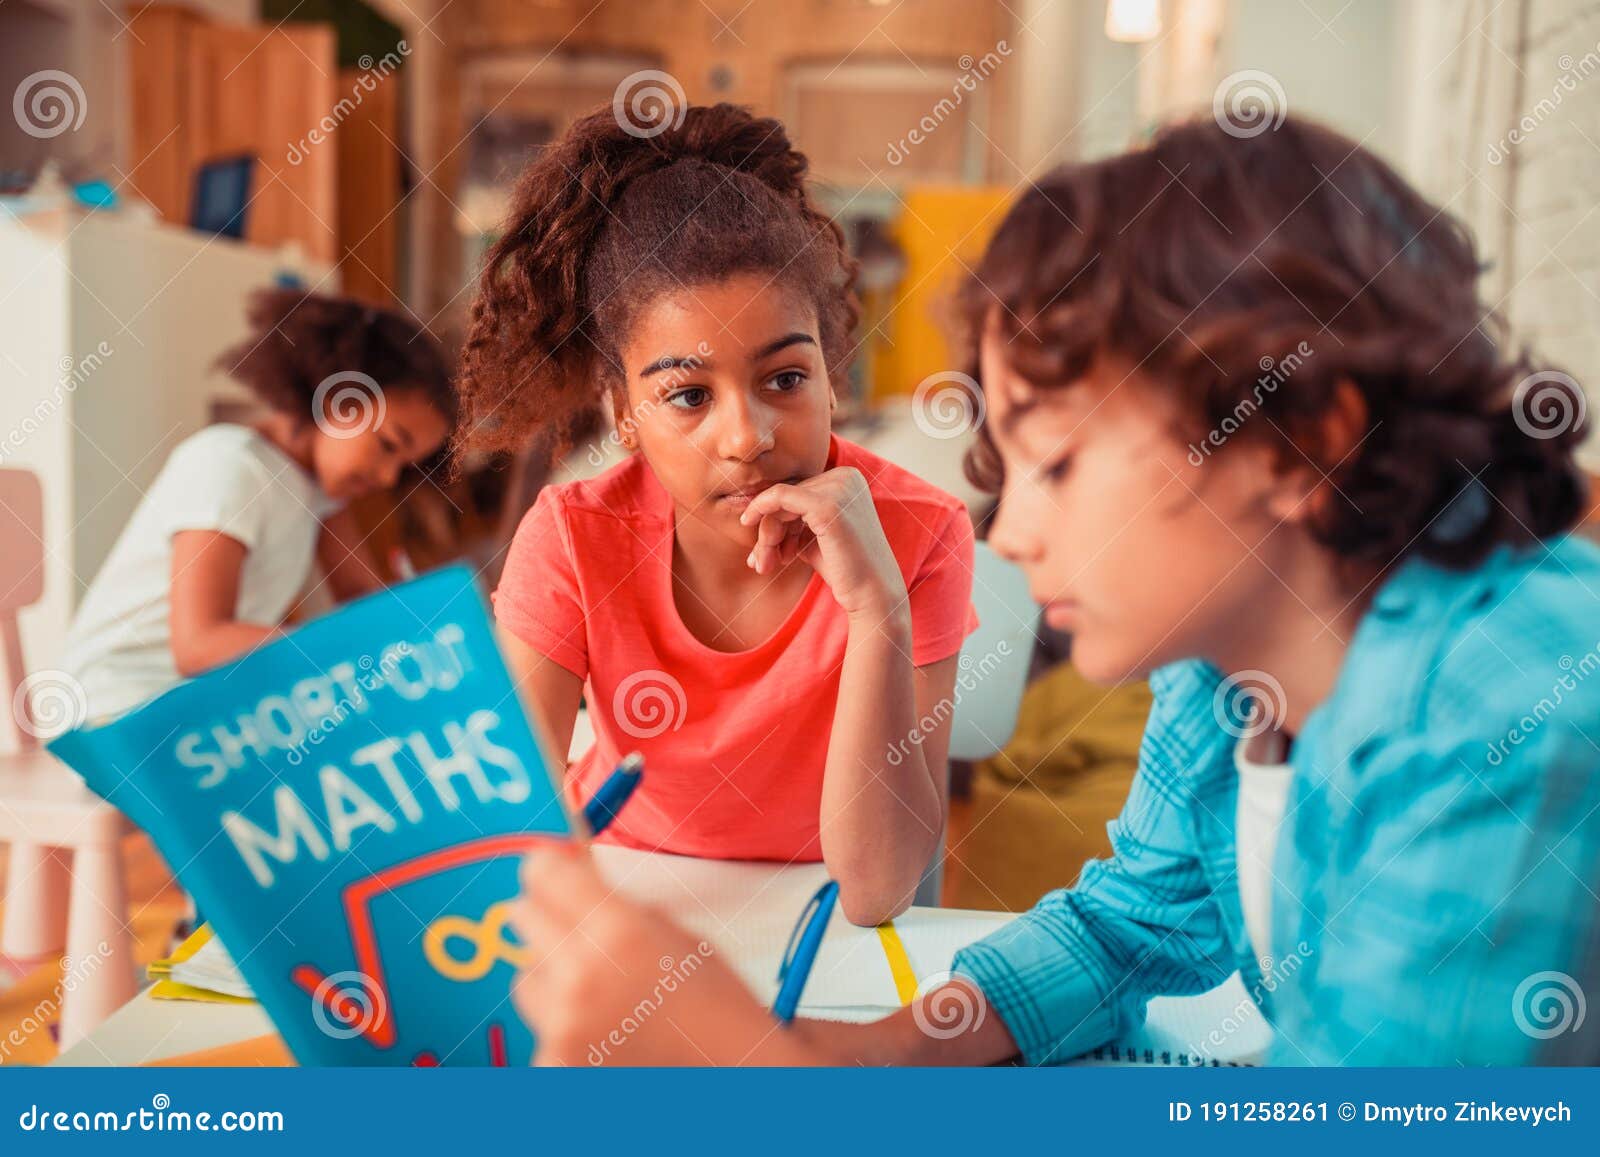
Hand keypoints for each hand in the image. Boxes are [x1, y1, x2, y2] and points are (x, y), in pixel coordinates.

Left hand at [509, 845, 812, 1065]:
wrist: (732, 1077)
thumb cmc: (717, 1005)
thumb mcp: (677, 936)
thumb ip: (619, 907)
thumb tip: (571, 874)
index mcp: (619, 932)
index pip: (544, 875)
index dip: (547, 867)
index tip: (551, 868)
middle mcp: (580, 978)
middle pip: (524, 918)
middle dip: (549, 917)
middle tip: (579, 931)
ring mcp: (562, 1028)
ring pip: (527, 977)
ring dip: (552, 978)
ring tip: (602, 998)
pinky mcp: (553, 1066)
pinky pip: (541, 1028)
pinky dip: (565, 1029)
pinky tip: (607, 1038)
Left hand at [738, 467, 907, 620]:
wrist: (872, 594)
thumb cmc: (844, 569)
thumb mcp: (814, 536)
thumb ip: (792, 520)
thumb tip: (752, 512)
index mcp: (847, 479)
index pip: (798, 494)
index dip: (778, 523)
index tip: (770, 552)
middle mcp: (845, 476)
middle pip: (787, 497)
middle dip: (769, 531)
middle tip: (760, 563)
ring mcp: (838, 487)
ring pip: (779, 501)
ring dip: (766, 536)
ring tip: (764, 566)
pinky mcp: (826, 505)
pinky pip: (779, 497)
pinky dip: (760, 514)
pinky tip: (759, 548)